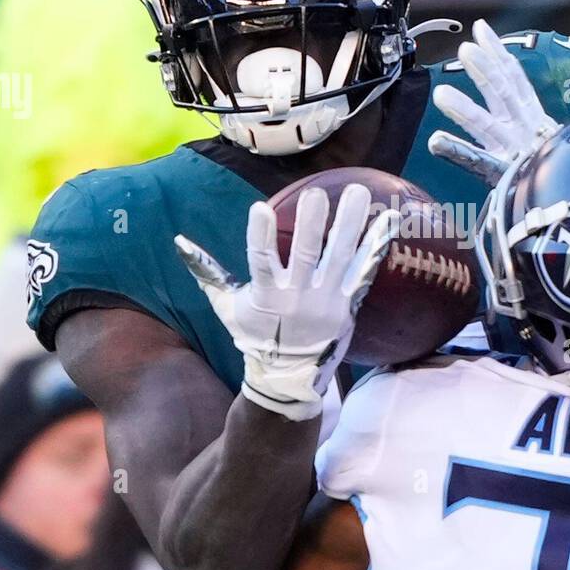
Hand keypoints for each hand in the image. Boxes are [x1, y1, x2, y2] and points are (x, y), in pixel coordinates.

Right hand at [176, 185, 397, 420]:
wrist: (288, 376)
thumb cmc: (255, 335)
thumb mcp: (227, 307)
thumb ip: (207, 272)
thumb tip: (179, 242)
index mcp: (267, 295)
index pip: (260, 261)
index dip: (258, 235)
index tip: (258, 208)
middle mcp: (299, 296)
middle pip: (306, 255)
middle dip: (311, 224)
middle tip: (316, 194)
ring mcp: (327, 300)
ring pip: (340, 257)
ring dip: (350, 223)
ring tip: (359, 192)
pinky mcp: (348, 304)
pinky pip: (365, 271)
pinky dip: (377, 245)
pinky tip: (390, 220)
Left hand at [429, 18, 560, 185]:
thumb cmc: (557, 169)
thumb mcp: (554, 138)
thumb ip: (546, 118)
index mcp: (532, 117)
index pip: (514, 78)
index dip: (498, 53)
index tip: (481, 30)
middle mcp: (522, 129)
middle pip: (503, 93)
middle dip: (485, 70)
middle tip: (466, 50)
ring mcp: (512, 150)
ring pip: (486, 125)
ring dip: (463, 108)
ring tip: (441, 93)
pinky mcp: (503, 174)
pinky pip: (475, 161)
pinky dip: (455, 151)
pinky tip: (435, 141)